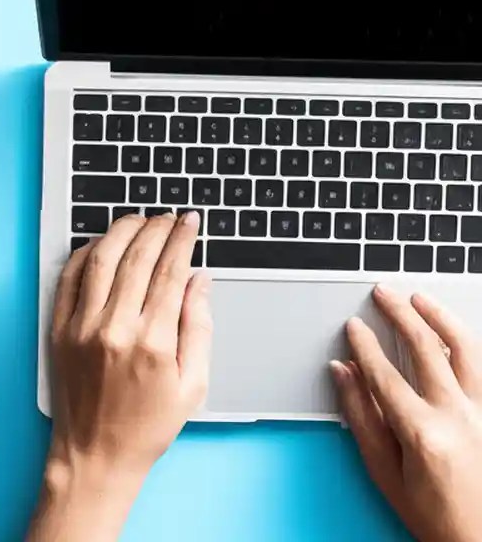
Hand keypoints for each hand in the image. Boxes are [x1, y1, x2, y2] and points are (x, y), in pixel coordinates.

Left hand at [28, 212, 211, 541]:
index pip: (171, 272)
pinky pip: (68, 279)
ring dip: (120, 232)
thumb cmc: (147, 426)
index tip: (189, 222)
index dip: (182, 239)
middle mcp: (115, 328)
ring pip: (100, 259)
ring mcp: (82, 327)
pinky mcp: (58, 330)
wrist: (96, 455)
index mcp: (154, 341)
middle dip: (156, 229)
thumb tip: (199, 280)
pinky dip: (84, 254)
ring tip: (138, 220)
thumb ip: (199, 327)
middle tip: (168, 217)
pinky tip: (100, 244)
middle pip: (137, 258)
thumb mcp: (193, 384)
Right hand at [333, 285, 481, 541]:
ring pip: (465, 349)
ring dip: (440, 318)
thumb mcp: (383, 469)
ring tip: (421, 299)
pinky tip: (456, 332)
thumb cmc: (432, 512)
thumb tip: (344, 374)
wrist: (479, 536)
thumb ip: (361, 416)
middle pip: (426, 348)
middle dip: (400, 314)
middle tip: (383, 294)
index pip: (385, 374)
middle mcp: (459, 416)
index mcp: (423, 432)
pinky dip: (469, 345)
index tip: (353, 327)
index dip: (365, 345)